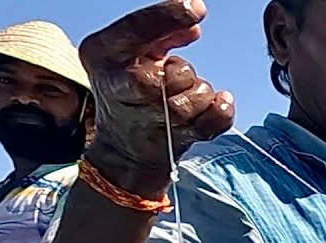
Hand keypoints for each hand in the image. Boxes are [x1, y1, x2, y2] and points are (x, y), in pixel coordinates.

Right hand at [79, 0, 234, 196]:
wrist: (124, 146)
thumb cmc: (127, 90)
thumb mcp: (130, 52)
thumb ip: (159, 32)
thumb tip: (193, 23)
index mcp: (103, 56)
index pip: (136, 30)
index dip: (168, 16)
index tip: (197, 8)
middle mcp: (123, 89)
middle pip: (176, 72)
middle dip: (182, 71)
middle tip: (170, 78)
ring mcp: (152, 119)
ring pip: (198, 95)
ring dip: (199, 92)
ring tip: (181, 96)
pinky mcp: (177, 141)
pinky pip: (217, 118)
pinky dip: (222, 109)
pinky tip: (214, 103)